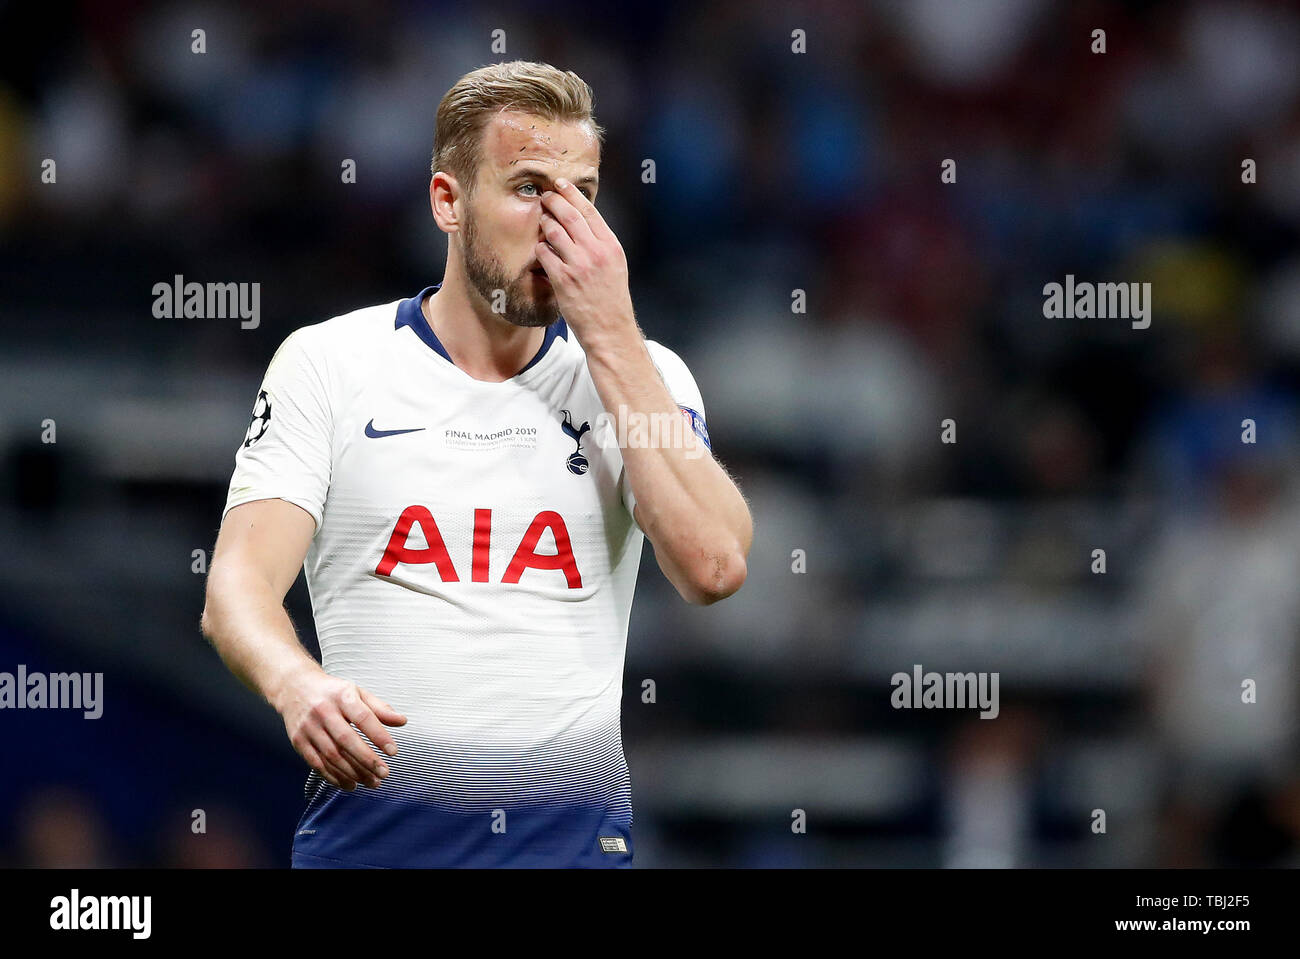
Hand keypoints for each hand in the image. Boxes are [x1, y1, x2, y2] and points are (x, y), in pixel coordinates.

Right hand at [273, 666, 407, 790]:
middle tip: (384, 773)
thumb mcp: (358, 693)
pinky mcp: (299, 741)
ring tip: (372, 782)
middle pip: (346, 740)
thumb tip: (402, 721)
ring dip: (353, 773)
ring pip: (332, 755)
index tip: (393, 751)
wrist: (294, 688)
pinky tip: (350, 783)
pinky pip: (317, 763)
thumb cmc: (333, 692)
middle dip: (367, 760)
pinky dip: (334, 777)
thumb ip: (380, 708)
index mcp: (342, 696)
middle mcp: (323, 711)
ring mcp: (309, 727)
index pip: (364, 717)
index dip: (379, 736)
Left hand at [536, 178, 636, 347]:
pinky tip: (540, 249)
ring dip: (544, 223)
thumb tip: (582, 222)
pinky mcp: (563, 279)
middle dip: (553, 201)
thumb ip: (600, 243)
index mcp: (610, 246)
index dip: (572, 194)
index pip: (589, 211)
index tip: (560, 184)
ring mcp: (579, 265)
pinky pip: (544, 254)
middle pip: (569, 215)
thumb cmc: (610, 299)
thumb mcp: (615, 265)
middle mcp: (596, 252)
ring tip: (542, 221)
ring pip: (554, 231)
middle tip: (544, 196)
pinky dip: (540, 248)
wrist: (610, 328)